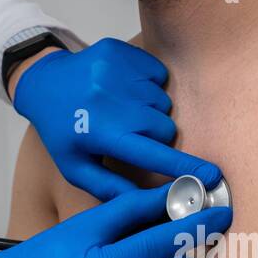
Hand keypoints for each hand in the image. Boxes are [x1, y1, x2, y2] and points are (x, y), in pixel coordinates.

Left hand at [12, 37, 219, 198]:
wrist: (44, 83)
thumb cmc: (63, 130)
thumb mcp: (77, 167)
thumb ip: (112, 189)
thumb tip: (152, 206)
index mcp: (102, 133)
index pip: (154, 154)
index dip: (186, 167)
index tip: (213, 176)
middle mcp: (111, 100)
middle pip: (165, 127)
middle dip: (156, 136)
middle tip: (132, 135)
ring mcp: (116, 71)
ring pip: (162, 101)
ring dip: (150, 110)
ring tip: (123, 111)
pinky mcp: (120, 51)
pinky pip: (158, 73)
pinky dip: (148, 84)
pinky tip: (125, 89)